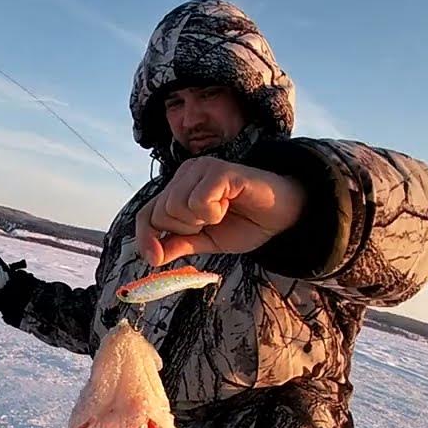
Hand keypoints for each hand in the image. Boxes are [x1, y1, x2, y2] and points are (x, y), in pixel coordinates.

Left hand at [135, 157, 305, 265]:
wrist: (282, 216)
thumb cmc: (244, 223)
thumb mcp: (205, 241)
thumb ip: (178, 245)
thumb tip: (152, 257)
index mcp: (178, 188)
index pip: (147, 214)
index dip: (146, 238)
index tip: (154, 259)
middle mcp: (186, 173)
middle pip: (161, 214)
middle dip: (185, 230)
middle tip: (211, 223)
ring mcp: (202, 168)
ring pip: (176, 207)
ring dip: (201, 221)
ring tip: (222, 212)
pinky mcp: (220, 170)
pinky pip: (198, 200)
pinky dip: (212, 212)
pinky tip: (228, 204)